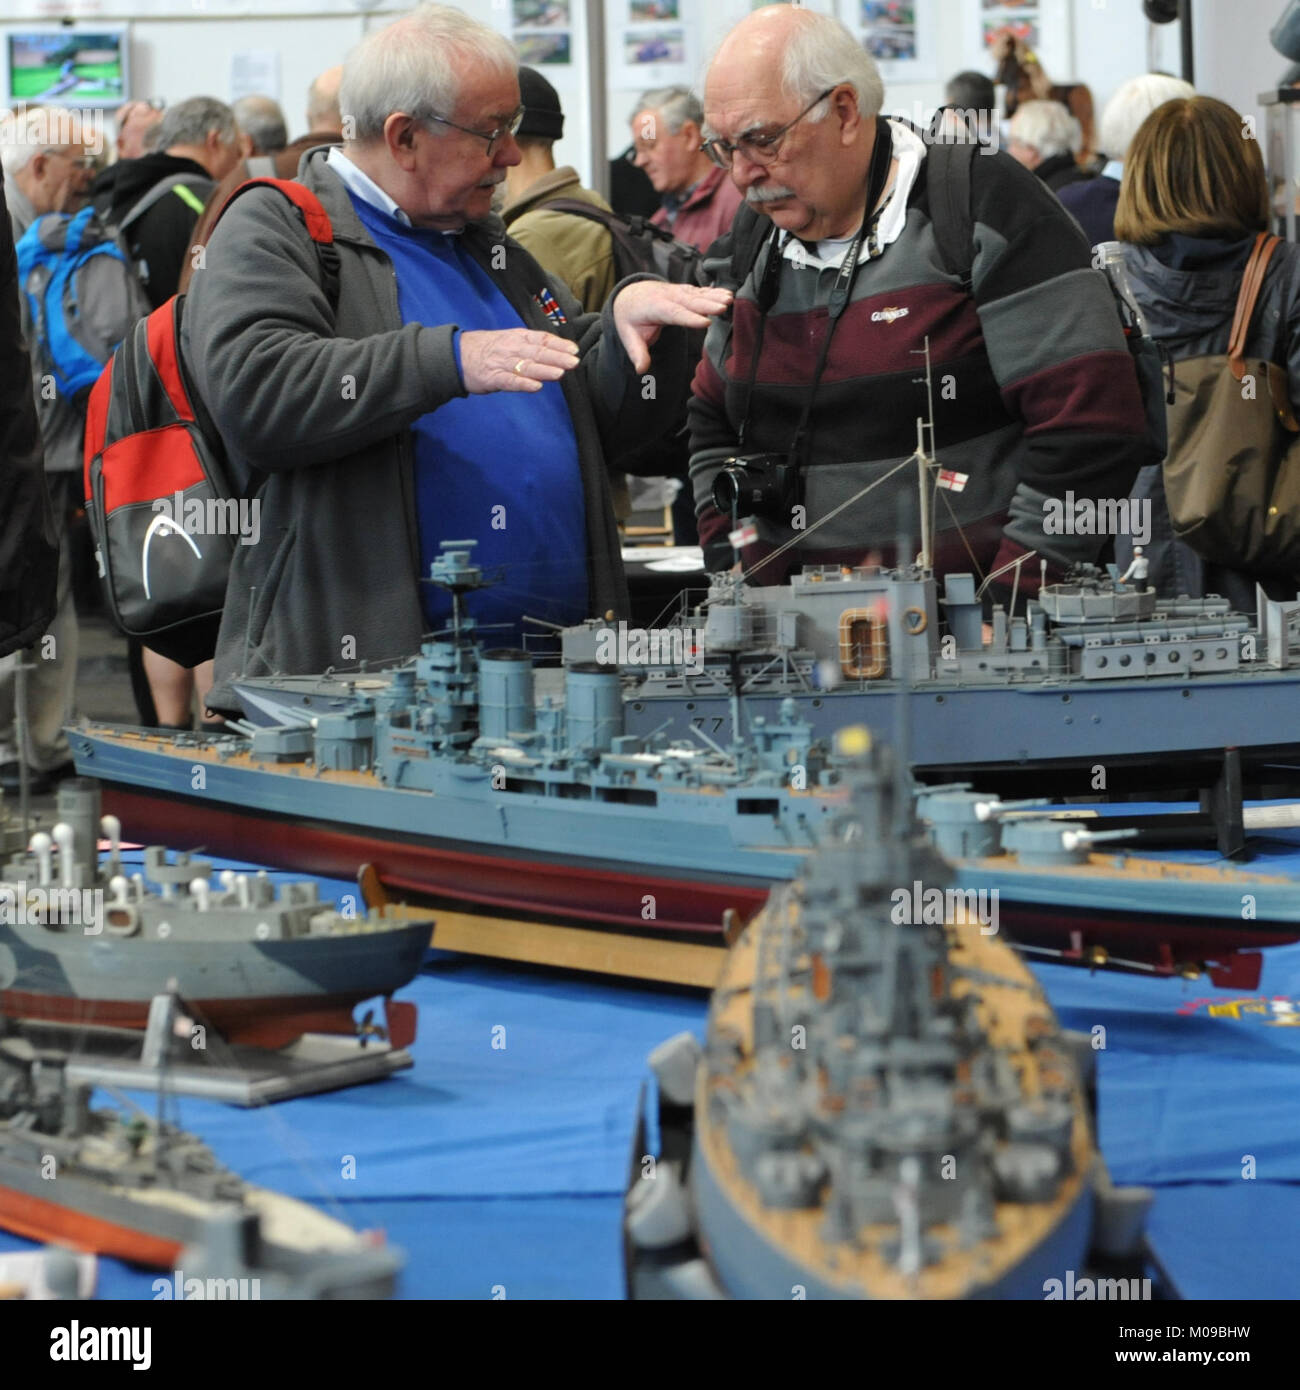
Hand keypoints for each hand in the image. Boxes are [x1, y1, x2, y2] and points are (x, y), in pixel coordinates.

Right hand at [458, 327, 579, 393]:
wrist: (457, 355)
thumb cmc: (486, 349)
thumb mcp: (508, 340)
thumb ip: (529, 345)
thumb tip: (553, 350)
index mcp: (516, 338)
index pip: (541, 339)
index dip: (558, 344)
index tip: (574, 349)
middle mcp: (512, 349)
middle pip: (537, 353)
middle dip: (557, 357)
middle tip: (574, 362)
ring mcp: (502, 364)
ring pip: (526, 366)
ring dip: (544, 370)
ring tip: (560, 373)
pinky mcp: (493, 378)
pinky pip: (510, 381)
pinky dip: (523, 384)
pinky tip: (536, 387)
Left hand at [611, 281, 733, 372]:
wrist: (630, 296)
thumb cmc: (631, 319)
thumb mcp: (628, 337)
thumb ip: (637, 353)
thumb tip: (641, 370)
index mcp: (653, 307)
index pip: (673, 313)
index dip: (689, 318)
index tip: (705, 322)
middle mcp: (666, 296)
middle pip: (688, 301)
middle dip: (706, 304)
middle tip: (723, 308)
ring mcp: (676, 292)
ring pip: (696, 294)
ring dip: (714, 296)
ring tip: (729, 299)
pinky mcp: (683, 291)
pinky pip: (699, 291)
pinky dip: (714, 292)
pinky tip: (728, 294)